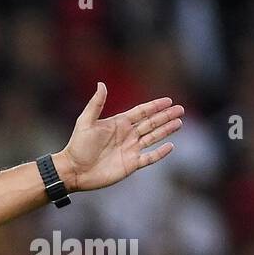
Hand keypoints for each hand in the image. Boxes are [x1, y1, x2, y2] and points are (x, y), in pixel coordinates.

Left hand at [54, 83, 183, 192]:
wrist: (73, 171)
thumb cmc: (77, 146)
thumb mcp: (86, 122)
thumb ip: (96, 104)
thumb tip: (101, 84)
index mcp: (119, 124)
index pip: (141, 112)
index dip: (154, 106)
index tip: (168, 100)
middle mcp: (127, 135)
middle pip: (151, 123)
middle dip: (166, 116)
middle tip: (180, 109)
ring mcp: (130, 150)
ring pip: (153, 137)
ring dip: (166, 130)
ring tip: (179, 122)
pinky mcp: (131, 165)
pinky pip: (149, 158)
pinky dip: (160, 153)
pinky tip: (170, 146)